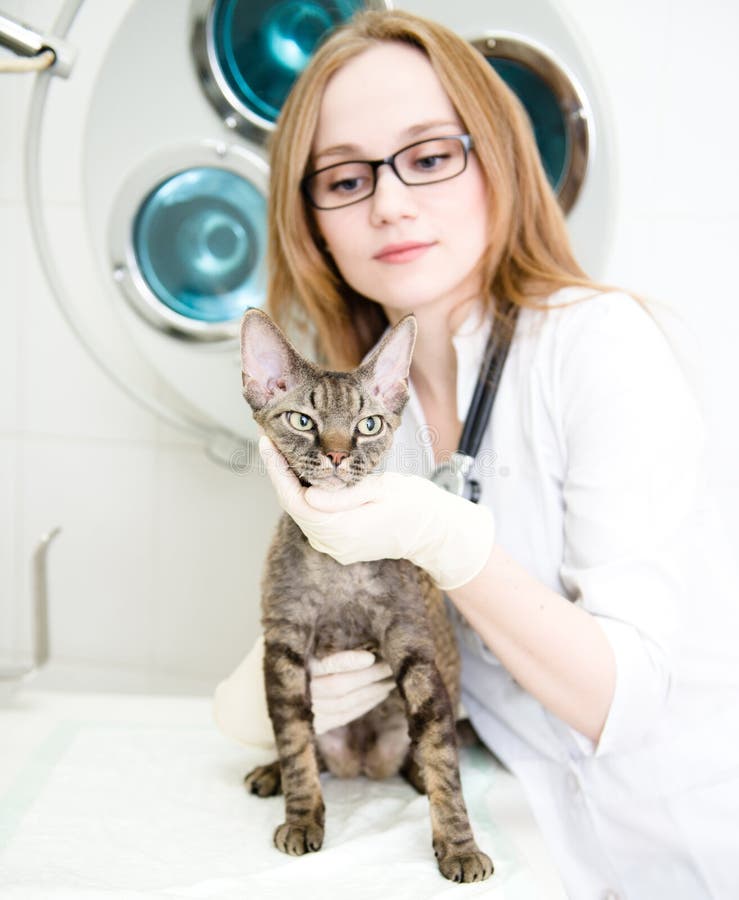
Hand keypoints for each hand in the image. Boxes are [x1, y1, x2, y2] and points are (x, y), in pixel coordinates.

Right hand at [213, 637, 394, 749]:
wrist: (242, 708)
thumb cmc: (260, 663)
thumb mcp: (272, 640)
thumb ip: (299, 629)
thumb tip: (336, 601)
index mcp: (285, 667)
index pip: (321, 667)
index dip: (347, 663)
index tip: (369, 655)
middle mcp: (296, 694)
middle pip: (340, 688)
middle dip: (370, 676)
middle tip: (391, 661)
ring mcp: (305, 715)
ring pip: (346, 706)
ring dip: (373, 692)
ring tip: (391, 676)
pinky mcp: (314, 728)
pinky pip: (345, 717)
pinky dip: (365, 705)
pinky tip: (380, 692)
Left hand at [259, 435, 494, 589]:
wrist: (434, 532)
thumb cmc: (414, 505)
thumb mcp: (382, 490)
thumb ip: (343, 495)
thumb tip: (308, 497)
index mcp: (344, 530)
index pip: (297, 500)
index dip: (278, 471)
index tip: (267, 443)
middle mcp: (334, 544)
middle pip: (294, 506)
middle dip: (280, 473)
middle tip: (271, 441)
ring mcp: (336, 547)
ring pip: (302, 513)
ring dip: (291, 483)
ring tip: (283, 452)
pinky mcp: (340, 545)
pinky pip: (314, 519)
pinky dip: (305, 496)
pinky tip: (303, 473)